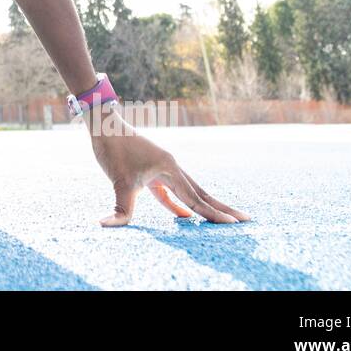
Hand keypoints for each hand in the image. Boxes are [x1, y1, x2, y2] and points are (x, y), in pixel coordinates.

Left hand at [86, 105, 249, 227]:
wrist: (104, 125)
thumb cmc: (113, 149)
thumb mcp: (118, 182)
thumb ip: (120, 208)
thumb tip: (107, 225)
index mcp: (170, 169)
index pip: (195, 198)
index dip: (214, 214)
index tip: (234, 225)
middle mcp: (172, 167)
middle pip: (202, 193)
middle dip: (222, 209)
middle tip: (246, 220)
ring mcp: (163, 168)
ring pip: (188, 192)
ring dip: (204, 206)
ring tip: (223, 219)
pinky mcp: (152, 171)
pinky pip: (170, 191)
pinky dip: (177, 204)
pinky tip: (183, 216)